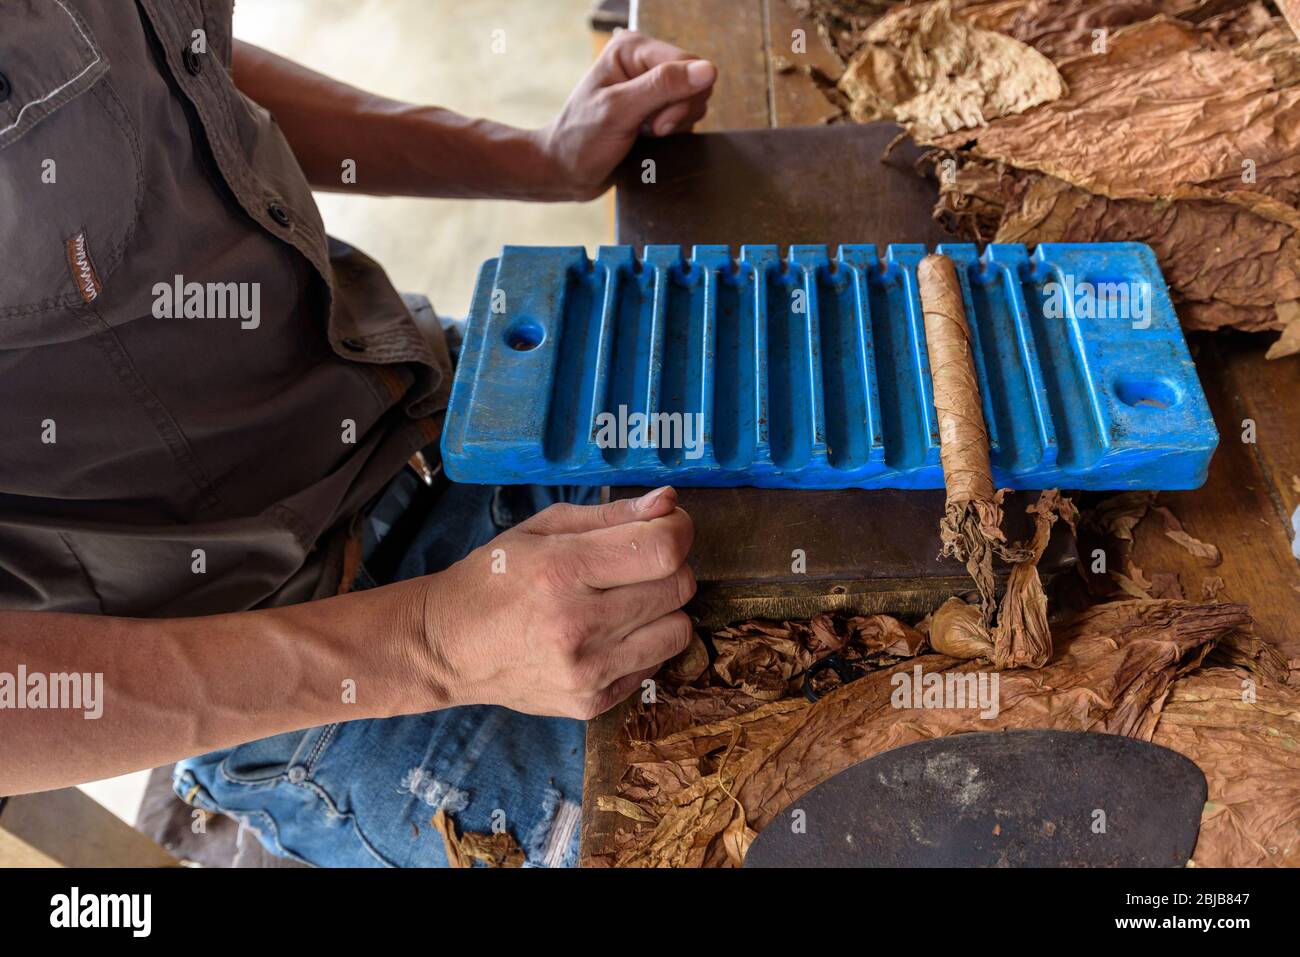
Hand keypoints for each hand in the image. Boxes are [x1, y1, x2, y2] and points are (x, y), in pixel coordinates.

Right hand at [414, 487, 695, 718]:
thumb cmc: (496, 578)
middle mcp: (577, 625)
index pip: (663, 549)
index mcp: (562, 570)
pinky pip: (654, 665)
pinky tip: (607, 635)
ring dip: (662, 611)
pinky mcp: (591, 703)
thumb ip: (611, 514)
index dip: (678, 530)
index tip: (668, 525)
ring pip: (678, 631)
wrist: (446, 648)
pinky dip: (642, 645)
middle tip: (636, 565)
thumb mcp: (543, 529)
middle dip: (667, 568)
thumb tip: (668, 502)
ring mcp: (587, 672)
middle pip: (678, 588)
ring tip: (623, 602)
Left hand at [535, 31, 716, 200]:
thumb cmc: (581, 140)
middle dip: (678, 112)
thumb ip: (662, 87)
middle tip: (650, 130)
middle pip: (696, 82)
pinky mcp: (657, 107)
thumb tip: (707, 71)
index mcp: (633, 49)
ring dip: (674, 125)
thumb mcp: (620, 111)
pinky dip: (673, 133)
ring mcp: (652, 85)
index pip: (689, 64)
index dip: (682, 97)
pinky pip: (686, 117)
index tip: (655, 123)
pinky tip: (648, 138)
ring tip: (644, 134)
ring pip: (694, 102)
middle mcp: (644, 61)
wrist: (566, 172)